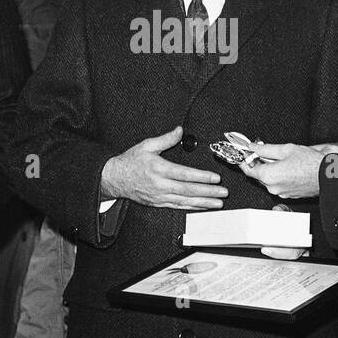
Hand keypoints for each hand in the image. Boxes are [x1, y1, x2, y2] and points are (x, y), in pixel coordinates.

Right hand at [100, 126, 227, 209]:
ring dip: (203, 203)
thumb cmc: (130, 162)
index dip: (201, 177)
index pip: (184, 174)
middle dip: (208, 192)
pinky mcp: (158, 203)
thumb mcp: (146, 145)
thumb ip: (165, 139)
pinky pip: (178, 206)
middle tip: (223, 192)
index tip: (215, 178)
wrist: (114, 178)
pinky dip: (192, 207)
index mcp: (158, 169)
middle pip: (188, 190)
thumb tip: (179, 130)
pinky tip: (202, 206)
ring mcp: (159, 196)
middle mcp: (160, 184)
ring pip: (185, 201)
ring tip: (218, 203)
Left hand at [240, 142, 333, 199]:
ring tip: (283, 159)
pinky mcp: (289, 195)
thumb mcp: (286, 149)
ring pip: (270, 180)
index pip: (248, 169)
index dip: (244, 161)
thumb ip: (266, 148)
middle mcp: (273, 187)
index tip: (244, 155)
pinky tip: (289, 168)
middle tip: (265, 152)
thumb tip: (254, 147)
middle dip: (260, 163)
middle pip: (259, 174)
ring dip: (272, 170)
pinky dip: (280, 176)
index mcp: (269, 175)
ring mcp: (281, 193)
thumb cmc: (311, 163)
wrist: (328, 176)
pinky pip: (279, 184)